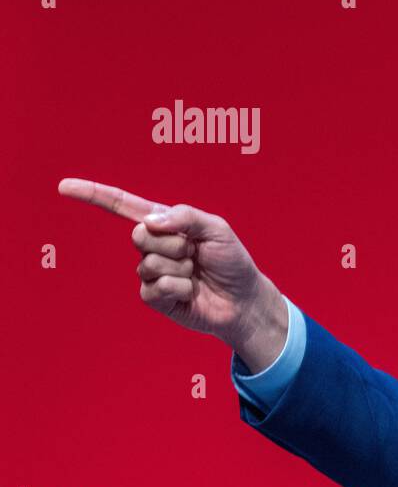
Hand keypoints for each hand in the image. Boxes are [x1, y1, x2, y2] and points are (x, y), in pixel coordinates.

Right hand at [57, 177, 288, 371]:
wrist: (243, 300)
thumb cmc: (231, 261)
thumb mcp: (217, 229)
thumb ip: (185, 216)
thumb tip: (149, 221)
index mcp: (165, 223)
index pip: (123, 206)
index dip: (94, 195)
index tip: (64, 186)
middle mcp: (153, 246)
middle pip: (139, 235)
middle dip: (173, 244)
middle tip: (195, 254)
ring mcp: (151, 272)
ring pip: (150, 264)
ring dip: (181, 269)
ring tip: (196, 273)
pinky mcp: (154, 297)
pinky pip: (156, 287)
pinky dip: (179, 288)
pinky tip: (190, 292)